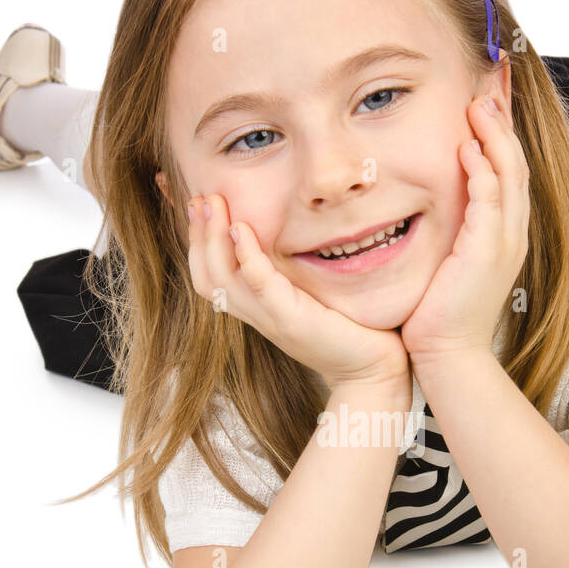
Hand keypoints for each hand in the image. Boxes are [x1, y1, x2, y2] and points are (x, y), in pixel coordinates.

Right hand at [187, 193, 409, 393]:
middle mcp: (257, 314)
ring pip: (221, 279)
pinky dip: (247, 256)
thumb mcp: (313, 292)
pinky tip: (241, 228)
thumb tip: (294, 227)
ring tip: (212, 202)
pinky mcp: (291, 319)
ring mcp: (271, 318)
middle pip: (206, 275)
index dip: (196, 239)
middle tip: (198, 196)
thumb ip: (295, 269)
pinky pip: (260, 285)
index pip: (210, 273)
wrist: (373, 370)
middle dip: (197, 233)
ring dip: (212, 237)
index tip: (195, 201)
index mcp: (258, 307)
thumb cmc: (351, 327)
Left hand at [400, 94, 530, 367]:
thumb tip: (429, 201)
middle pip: (516, 161)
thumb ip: (447, 227)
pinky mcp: (488, 250)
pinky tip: (467, 146)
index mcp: (504, 231)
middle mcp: (512, 231)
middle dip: (504, 119)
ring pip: (509, 173)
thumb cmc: (439, 312)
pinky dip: (481, 170)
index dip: (501, 131)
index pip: (508, 169)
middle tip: (489, 82)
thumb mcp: (447, 260)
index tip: (488, 97)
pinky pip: (490, 199)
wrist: (447, 354)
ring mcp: (505, 240)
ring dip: (494, 135)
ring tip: (478, 103)